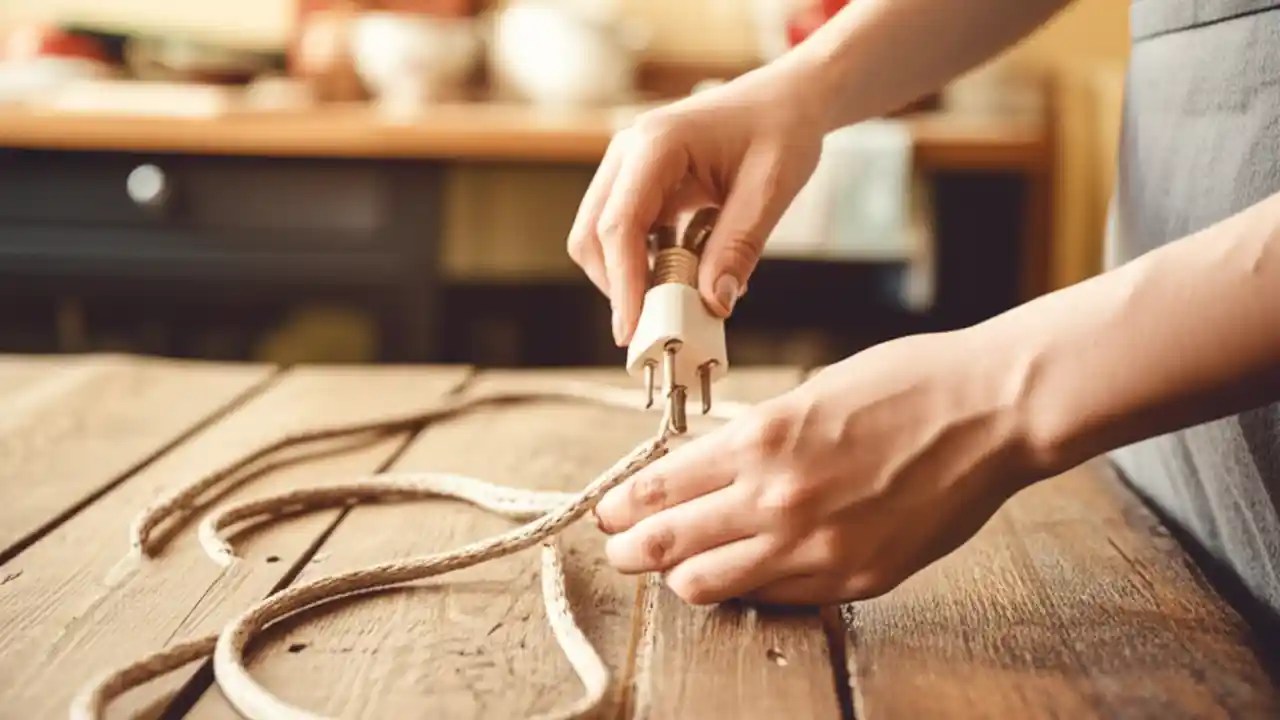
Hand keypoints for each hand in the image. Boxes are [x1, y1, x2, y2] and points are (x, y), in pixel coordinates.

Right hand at [567, 61, 827, 345]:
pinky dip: (647, 262)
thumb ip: (738, 247)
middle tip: (654, 326)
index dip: (623, 284)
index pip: (620, 226)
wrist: (787, 98)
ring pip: (602, 237)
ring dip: (631, 275)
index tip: (633, 329)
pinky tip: (684, 272)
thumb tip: (713, 303)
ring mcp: (629, 167)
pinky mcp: (640, 183)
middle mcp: (630, 152)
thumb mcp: (770, 190)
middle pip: (594, 235)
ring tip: (677, 298)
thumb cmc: (781, 129)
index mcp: (657, 144)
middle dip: (618, 286)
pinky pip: (627, 233)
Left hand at [594, 329, 1042, 604]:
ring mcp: (815, 548)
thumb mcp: (810, 393)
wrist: (995, 412)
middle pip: (666, 546)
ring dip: (681, 578)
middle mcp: (777, 499)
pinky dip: (747, 587)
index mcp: (762, 440)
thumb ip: (753, 441)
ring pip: (707, 587)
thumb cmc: (908, 386)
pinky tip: (745, 572)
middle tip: (617, 550)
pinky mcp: (853, 580)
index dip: (621, 506)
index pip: (659, 488)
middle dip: (628, 551)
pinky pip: (774, 597)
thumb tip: (704, 473)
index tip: (608, 511)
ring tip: (676, 569)